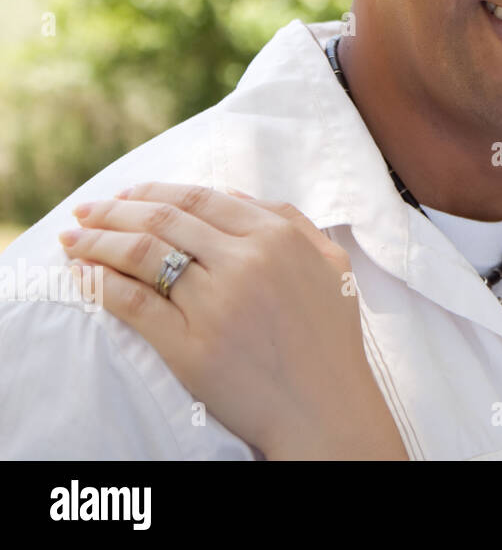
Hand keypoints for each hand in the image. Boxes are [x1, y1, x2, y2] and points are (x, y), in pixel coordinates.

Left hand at [59, 183, 406, 459]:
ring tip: (73, 239)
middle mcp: (246, 262)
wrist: (324, 406)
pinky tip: (83, 275)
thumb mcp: (332, 264)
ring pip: (142, 253)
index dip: (155, 192)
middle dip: (115, 210)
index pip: (200, 199)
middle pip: (163, 219)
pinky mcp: (189, 344)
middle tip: (86, 210)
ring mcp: (216, 303)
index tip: (127, 195)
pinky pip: (133, 302)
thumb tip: (237, 194)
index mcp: (278, 238)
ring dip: (98, 240)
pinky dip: (100, 283)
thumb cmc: (330, 338)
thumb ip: (292, 221)